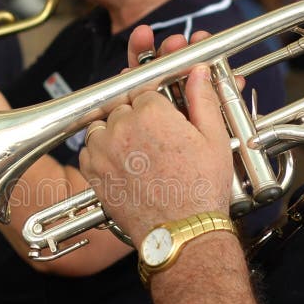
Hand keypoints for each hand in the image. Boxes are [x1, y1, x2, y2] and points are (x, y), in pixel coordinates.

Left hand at [79, 28, 233, 244]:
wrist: (179, 232)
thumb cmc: (199, 190)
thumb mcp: (214, 139)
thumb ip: (203, 99)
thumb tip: (199, 71)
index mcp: (152, 112)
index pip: (144, 87)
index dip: (154, 98)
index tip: (160, 109)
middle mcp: (122, 126)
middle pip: (123, 104)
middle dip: (136, 113)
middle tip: (153, 134)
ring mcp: (103, 149)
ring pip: (103, 124)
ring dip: (116, 130)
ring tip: (139, 148)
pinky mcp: (91, 171)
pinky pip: (89, 148)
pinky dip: (102, 151)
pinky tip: (124, 162)